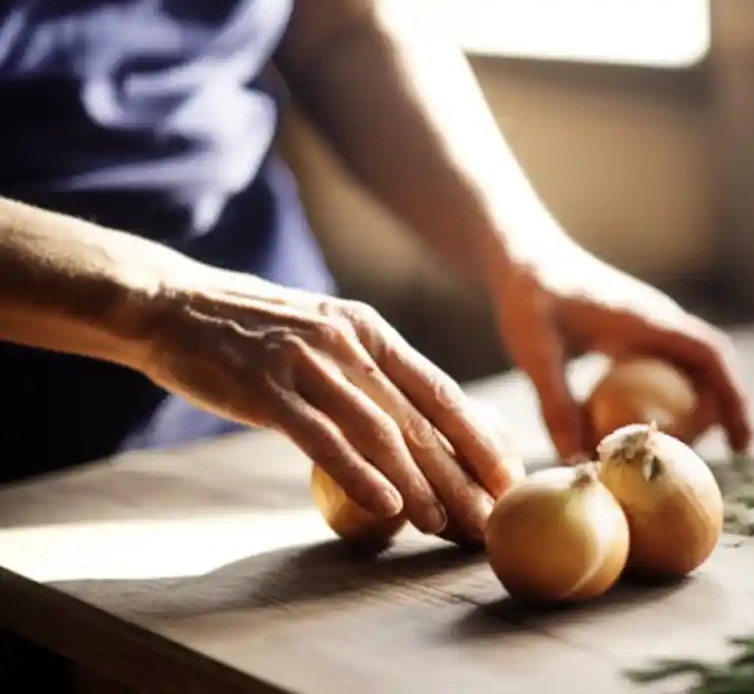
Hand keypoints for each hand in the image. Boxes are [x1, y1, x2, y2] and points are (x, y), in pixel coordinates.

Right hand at [134, 265, 515, 540]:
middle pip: (420, 418)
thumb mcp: (322, 337)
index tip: (508, 476)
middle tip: (490, 516)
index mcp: (369, 332)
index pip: (441, 391)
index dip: (479, 437)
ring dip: (420, 482)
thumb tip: (411, 426)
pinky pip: (322, 440)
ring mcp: (308, 364)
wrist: (171, 303)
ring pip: (380, 431)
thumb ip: (366, 374)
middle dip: (463, 472)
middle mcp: (349, 344)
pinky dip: (360, 475)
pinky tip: (387, 506)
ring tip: (447, 523)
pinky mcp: (265, 389)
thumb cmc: (251, 332)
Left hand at [489, 241, 753, 462]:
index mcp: (646, 320)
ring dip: (698, 408)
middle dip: (723, 411)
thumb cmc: (527, 295)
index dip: (732, 396)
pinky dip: (669, 402)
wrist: (522, 255)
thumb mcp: (535, 351)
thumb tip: (575, 458)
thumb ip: (555, 403)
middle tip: (722, 456)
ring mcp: (648, 329)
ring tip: (686, 451)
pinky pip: (664, 372)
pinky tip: (646, 432)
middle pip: (710, 369)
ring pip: (691, 371)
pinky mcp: (632, 336)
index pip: (710, 355)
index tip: (742, 439)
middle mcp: (657, 322)